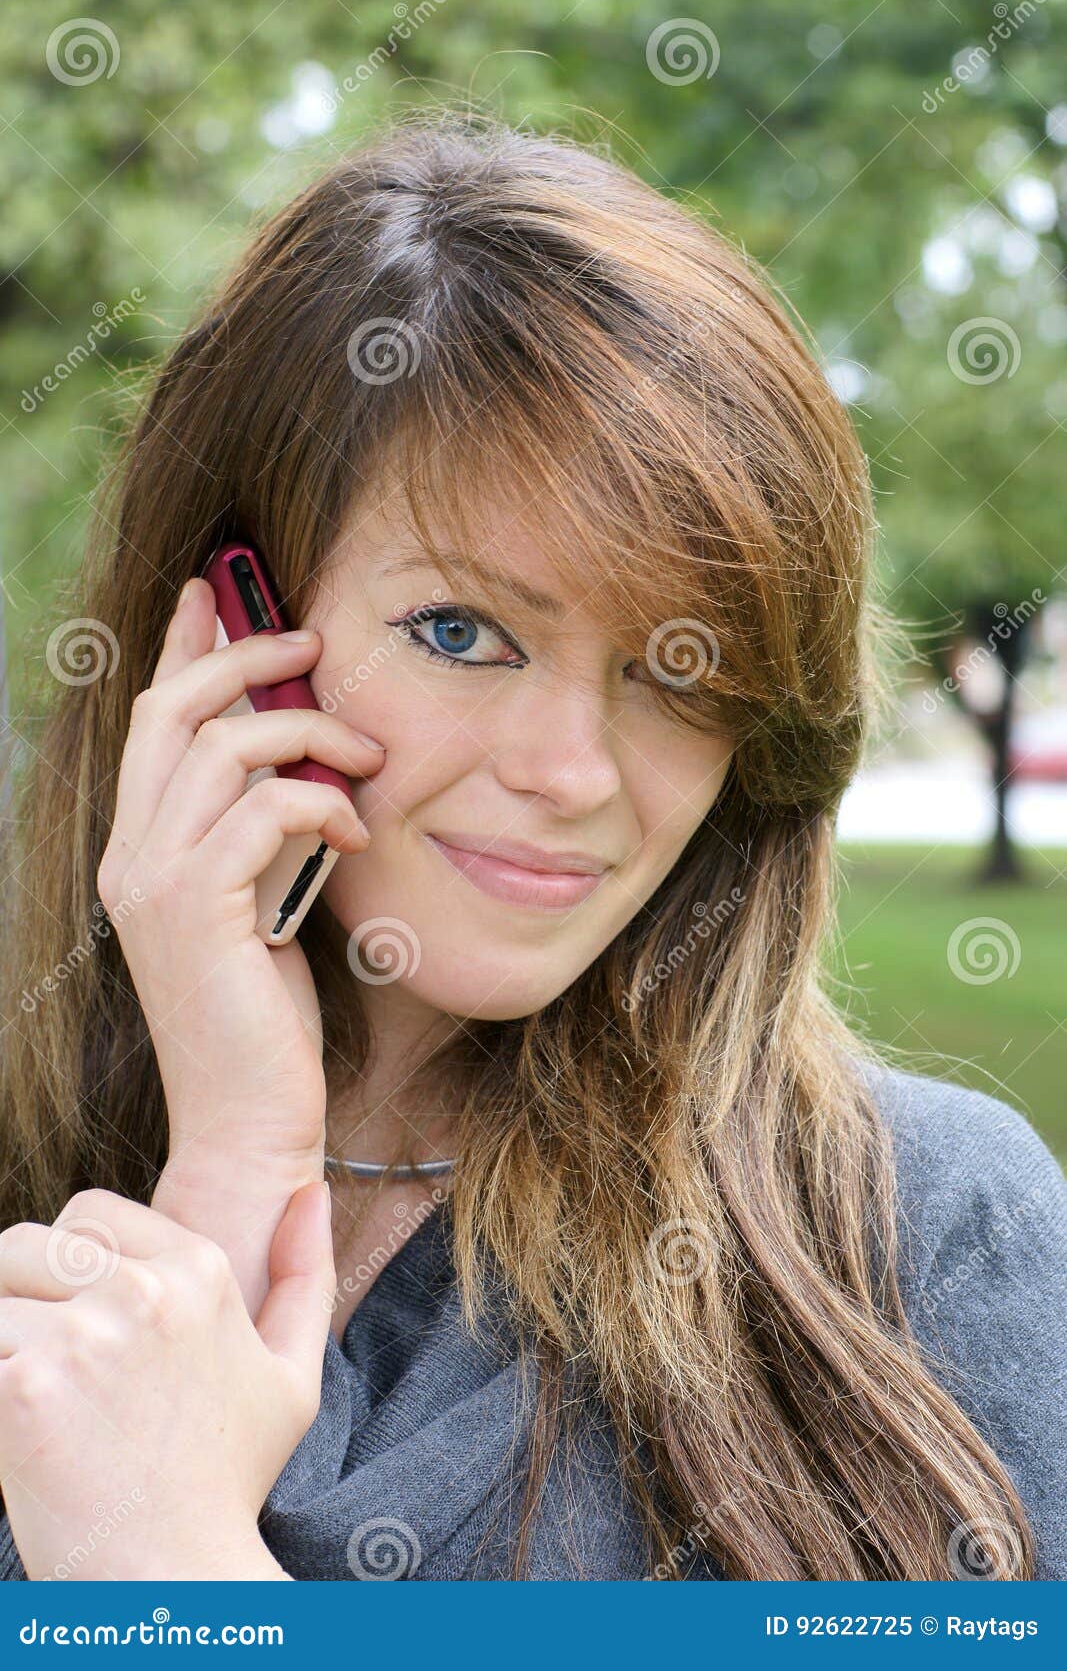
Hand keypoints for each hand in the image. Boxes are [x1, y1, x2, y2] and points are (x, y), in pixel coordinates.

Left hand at [0, 1181, 333, 1580]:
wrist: (177, 1579)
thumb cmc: (225, 1484)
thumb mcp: (289, 1377)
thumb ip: (304, 1276)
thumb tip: (312, 1189)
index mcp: (200, 1270)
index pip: (91, 1213)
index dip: (69, 1265)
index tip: (77, 1328)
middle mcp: (147, 1288)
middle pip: (30, 1241)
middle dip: (18, 1289)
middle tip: (37, 1358)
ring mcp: (87, 1332)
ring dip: (0, 1337)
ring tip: (31, 1392)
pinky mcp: (28, 1382)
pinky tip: (16, 1430)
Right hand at [97, 575, 383, 1302]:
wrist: (250, 1119)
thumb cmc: (266, 1018)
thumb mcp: (261, 903)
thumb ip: (261, 835)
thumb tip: (305, 762)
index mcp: (141, 850)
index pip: (149, 719)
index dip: (181, 647)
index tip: (214, 591)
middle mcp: (132, 855)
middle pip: (172, 708)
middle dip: (244, 654)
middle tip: (312, 639)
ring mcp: (158, 881)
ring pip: (224, 745)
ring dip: (310, 730)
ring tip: (367, 756)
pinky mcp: (202, 907)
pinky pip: (266, 805)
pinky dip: (323, 800)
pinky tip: (357, 830)